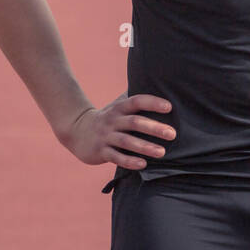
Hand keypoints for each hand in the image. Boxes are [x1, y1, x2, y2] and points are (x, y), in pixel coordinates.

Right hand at [57, 93, 174, 168]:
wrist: (76, 130)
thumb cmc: (108, 117)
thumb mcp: (118, 105)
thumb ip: (136, 99)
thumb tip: (159, 84)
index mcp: (119, 108)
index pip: (136, 101)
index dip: (152, 103)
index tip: (169, 107)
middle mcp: (112, 120)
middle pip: (134, 122)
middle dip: (154, 128)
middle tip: (173, 133)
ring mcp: (105, 136)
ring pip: (126, 141)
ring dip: (145, 147)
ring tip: (162, 152)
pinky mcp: (100, 151)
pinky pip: (116, 157)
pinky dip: (129, 161)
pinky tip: (143, 164)